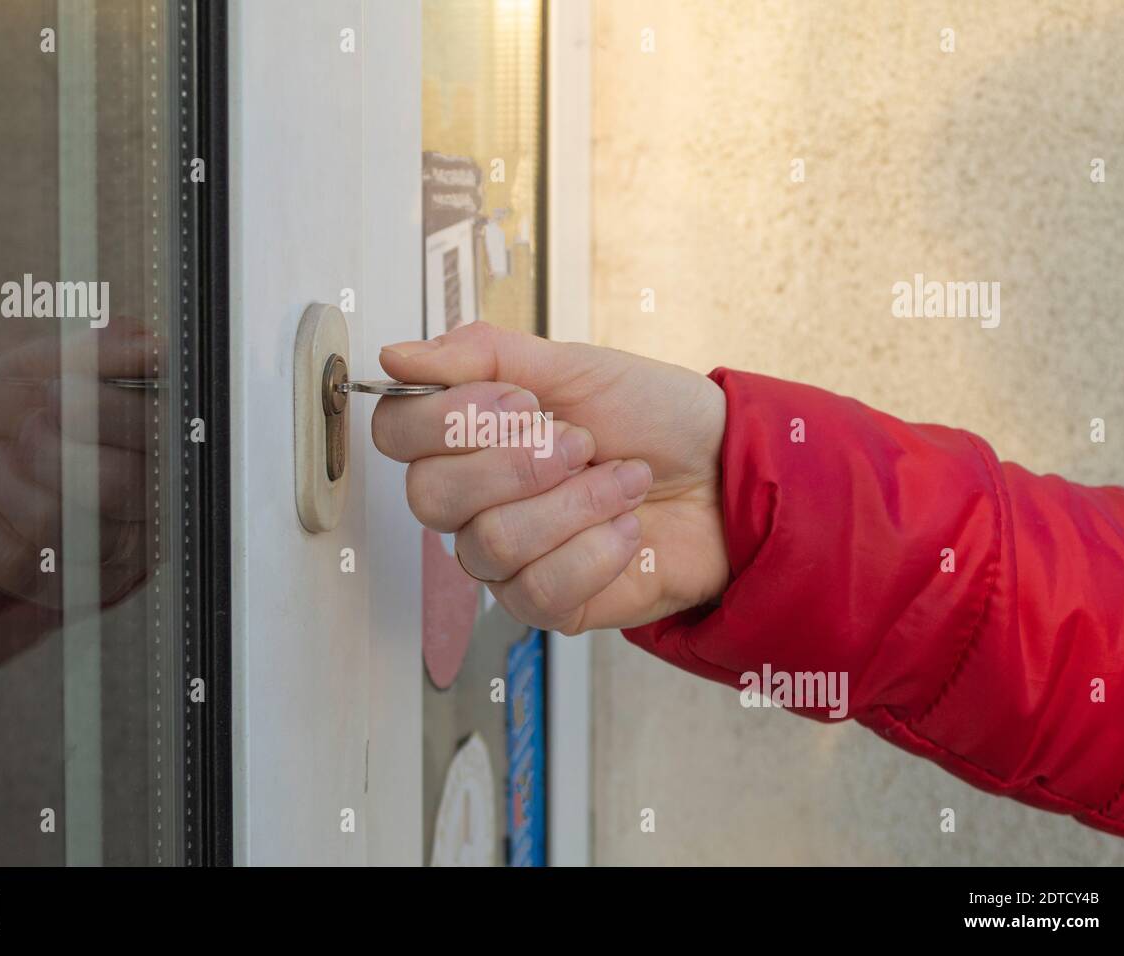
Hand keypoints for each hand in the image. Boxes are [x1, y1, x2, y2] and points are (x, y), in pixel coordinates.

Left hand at [0, 320, 152, 607]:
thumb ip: (113, 351)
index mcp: (167, 445)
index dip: (94, 410)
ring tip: (1, 460)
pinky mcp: (68, 587)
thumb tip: (159, 351)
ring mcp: (114, 554)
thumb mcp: (65, 357)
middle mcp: (155, 505)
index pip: (151, 434)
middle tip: (28, 427)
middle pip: (112, 486)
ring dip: (7, 482)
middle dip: (48, 448)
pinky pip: (16, 564)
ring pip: (58, 525)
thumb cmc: (34, 399)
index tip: (57, 389)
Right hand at [374, 321, 728, 633]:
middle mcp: (474, 500)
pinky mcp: (546, 603)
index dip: (450, 418)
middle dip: (518, 463)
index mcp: (469, 437)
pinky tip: (625, 529)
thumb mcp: (573, 365)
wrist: (726, 475)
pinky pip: (537, 589)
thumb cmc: (655, 421)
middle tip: (580, 442)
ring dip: (575, 503)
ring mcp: (505, 557)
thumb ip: (482, 355)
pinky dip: (597, 550)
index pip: (397, 433)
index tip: (521, 401)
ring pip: (491, 543)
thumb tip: (397, 355)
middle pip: (429, 495)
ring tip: (621, 480)